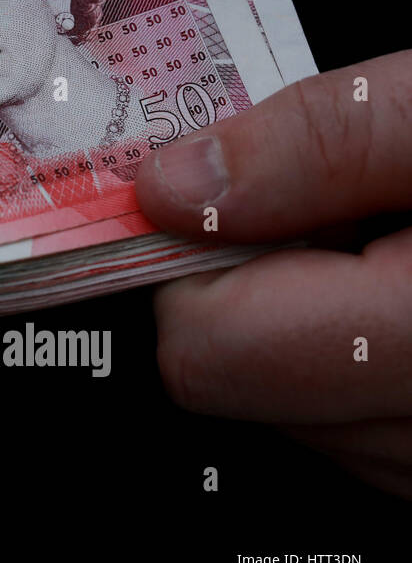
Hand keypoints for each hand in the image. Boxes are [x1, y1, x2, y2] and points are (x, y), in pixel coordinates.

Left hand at [136, 50, 411, 496]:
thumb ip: (325, 141)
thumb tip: (175, 185)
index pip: (206, 345)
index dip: (185, 256)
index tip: (201, 193)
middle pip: (240, 379)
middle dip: (256, 280)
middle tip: (329, 203)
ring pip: (300, 407)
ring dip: (316, 320)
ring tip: (392, 241)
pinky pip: (364, 422)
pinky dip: (366, 355)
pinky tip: (406, 281)